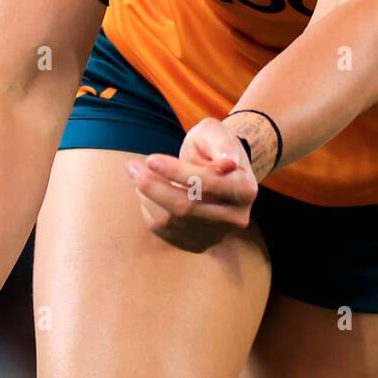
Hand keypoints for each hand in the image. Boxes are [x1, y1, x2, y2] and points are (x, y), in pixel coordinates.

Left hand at [126, 117, 258, 252]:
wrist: (219, 170)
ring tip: (138, 175)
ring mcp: (217, 235)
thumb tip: (227, 162)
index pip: (207, 183)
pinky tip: (148, 193)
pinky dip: (150, 211)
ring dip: (148, 198)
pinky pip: (165, 232)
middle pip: (187, 208)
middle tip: (132, 167)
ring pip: (172, 222)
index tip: (150, 159)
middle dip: (154, 187)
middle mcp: (236, 217)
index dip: (176, 172)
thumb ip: (221, 142)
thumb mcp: (216, 133)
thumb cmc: (213, 147)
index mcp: (245, 189)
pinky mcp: (198, 244)